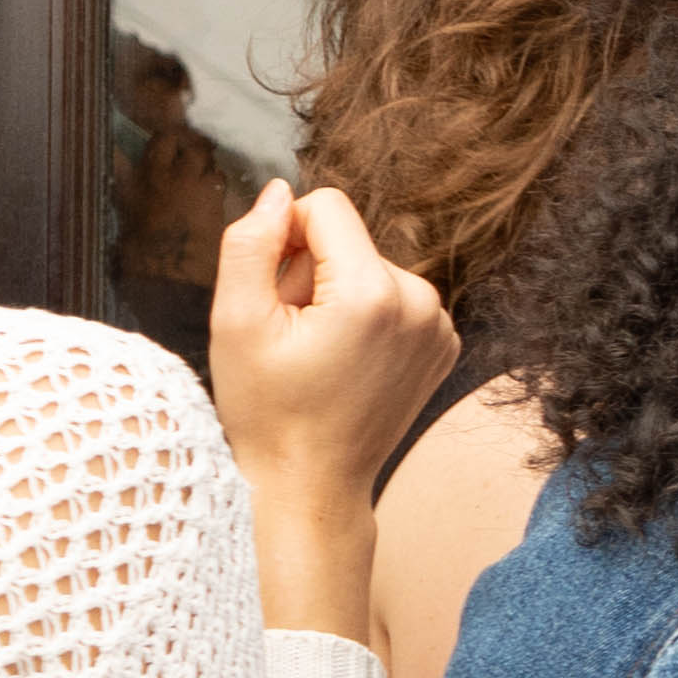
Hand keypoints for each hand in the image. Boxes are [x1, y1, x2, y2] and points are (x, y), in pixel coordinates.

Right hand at [209, 182, 456, 501]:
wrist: (311, 485)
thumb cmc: (266, 412)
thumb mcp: (234, 322)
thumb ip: (249, 243)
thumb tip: (279, 192)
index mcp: (372, 292)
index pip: (325, 206)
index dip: (283, 239)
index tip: (272, 293)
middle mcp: (420, 302)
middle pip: (348, 239)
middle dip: (309, 273)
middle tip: (291, 337)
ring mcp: (439, 325)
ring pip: (368, 267)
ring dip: (334, 297)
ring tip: (316, 355)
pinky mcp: (443, 343)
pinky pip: (393, 298)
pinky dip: (363, 319)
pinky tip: (344, 364)